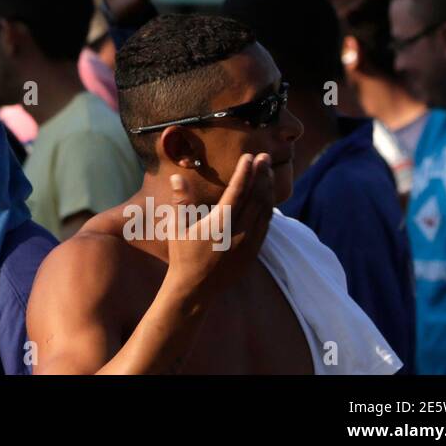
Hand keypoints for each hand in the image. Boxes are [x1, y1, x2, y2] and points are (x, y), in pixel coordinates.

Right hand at [165, 153, 274, 297]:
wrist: (195, 289)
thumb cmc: (183, 256)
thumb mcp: (178, 228)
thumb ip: (181, 201)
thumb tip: (177, 177)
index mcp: (220, 224)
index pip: (238, 191)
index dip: (245, 172)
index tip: (249, 156)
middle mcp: (239, 232)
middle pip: (256, 198)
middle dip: (261, 176)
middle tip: (265, 157)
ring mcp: (249, 243)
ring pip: (265, 211)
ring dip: (267, 190)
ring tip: (268, 173)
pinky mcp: (253, 252)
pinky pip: (266, 226)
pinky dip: (268, 209)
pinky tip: (266, 200)